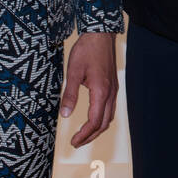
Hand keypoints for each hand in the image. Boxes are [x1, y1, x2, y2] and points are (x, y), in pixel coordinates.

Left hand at [60, 31, 118, 146]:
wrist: (100, 34)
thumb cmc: (87, 50)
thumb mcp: (73, 72)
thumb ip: (70, 95)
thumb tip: (64, 115)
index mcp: (101, 92)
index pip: (94, 122)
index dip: (84, 135)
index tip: (73, 142)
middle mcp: (110, 93)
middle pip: (103, 123)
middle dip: (90, 136)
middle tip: (76, 142)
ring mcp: (113, 90)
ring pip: (108, 117)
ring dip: (97, 129)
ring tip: (84, 134)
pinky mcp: (112, 86)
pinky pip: (110, 108)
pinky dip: (102, 118)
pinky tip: (93, 118)